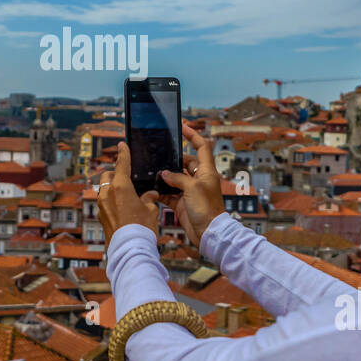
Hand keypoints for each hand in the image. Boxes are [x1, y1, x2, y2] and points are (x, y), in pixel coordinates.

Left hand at [97, 142, 161, 240]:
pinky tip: (122, 208)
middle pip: (108, 175)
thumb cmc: (142, 228)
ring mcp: (101, 205)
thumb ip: (149, 198)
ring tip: (126, 195)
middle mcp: (107, 194)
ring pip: (104, 189)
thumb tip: (149, 195)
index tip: (122, 145)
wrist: (130, 249)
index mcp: (120, 187)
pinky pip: (104, 202)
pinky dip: (111, 201)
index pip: (122, 164)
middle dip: (115, 174)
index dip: (123, 153)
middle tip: (127, 177)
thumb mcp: (150, 210)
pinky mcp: (100, 216)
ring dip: (112, 188)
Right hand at [160, 123, 225, 248]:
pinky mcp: (182, 203)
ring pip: (175, 178)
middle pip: (185, 162)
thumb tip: (165, 174)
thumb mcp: (192, 188)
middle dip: (172, 160)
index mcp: (206, 171)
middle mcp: (199, 179)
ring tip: (152, 172)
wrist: (208, 234)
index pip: (201, 146)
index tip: (182, 126)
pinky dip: (161, 192)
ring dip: (165, 177)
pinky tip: (151, 189)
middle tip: (159, 156)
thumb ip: (177, 178)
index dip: (193, 135)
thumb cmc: (207, 209)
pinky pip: (169, 194)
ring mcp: (190, 191)